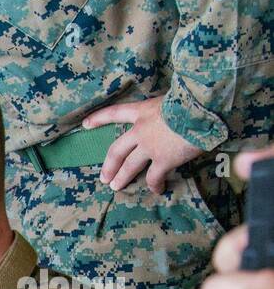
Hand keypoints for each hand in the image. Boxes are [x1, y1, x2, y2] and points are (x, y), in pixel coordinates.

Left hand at [82, 95, 204, 193]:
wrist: (203, 108)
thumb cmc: (194, 98)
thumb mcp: (175, 98)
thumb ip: (168, 110)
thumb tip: (176, 116)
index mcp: (143, 111)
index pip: (116, 113)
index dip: (100, 118)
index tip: (85, 124)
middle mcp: (141, 130)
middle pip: (117, 150)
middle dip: (109, 165)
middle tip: (103, 177)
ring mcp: (150, 147)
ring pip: (130, 166)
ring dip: (122, 178)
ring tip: (116, 187)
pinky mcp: (163, 160)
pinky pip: (154, 177)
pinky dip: (154, 185)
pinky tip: (157, 190)